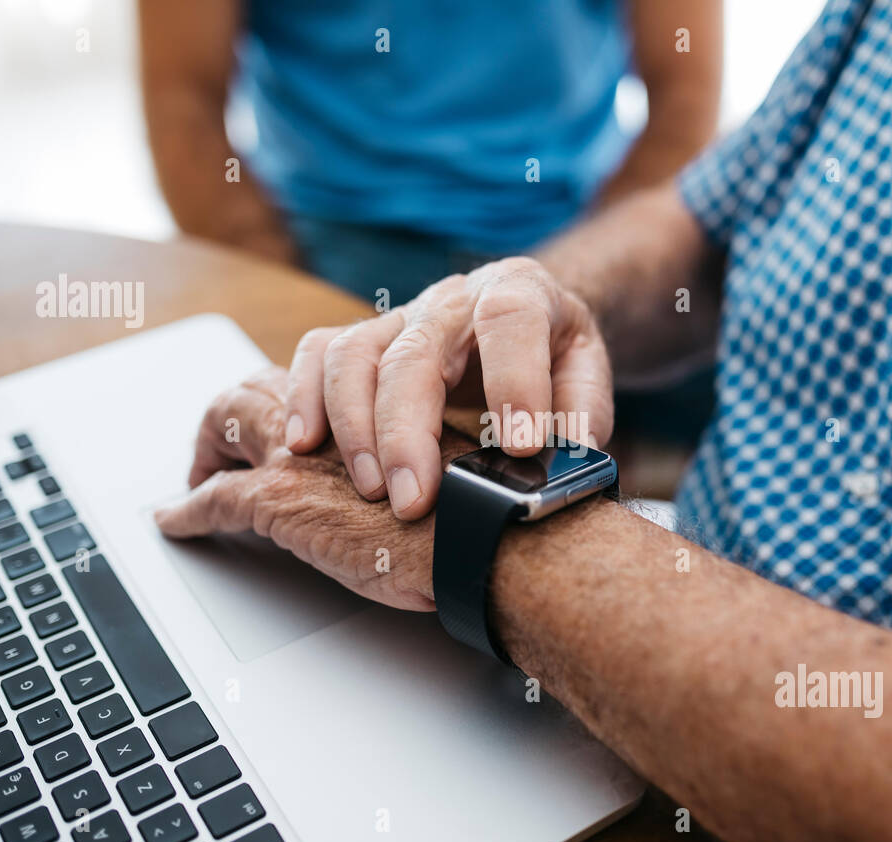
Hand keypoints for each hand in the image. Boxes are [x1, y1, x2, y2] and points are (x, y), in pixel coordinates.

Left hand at [154, 367, 471, 610]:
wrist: (479, 535)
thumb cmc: (479, 507)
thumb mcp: (451, 460)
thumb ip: (423, 451)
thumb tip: (426, 479)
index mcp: (378, 392)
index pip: (318, 374)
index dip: (293, 393)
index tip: (289, 420)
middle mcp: (333, 411)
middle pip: (261, 386)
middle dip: (235, 413)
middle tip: (222, 446)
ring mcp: (299, 451)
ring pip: (228, 420)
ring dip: (207, 449)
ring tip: (195, 478)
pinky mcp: (277, 496)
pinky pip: (214, 498)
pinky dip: (187, 511)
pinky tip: (176, 522)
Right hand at [283, 257, 613, 519]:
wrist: (524, 320)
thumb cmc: (554, 354)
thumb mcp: (586, 372)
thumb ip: (584, 410)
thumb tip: (570, 452)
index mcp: (518, 290)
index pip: (510, 320)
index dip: (515, 382)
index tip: (522, 448)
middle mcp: (452, 299)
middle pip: (416, 352)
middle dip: (410, 431)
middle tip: (414, 499)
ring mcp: (401, 317)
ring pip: (356, 354)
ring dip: (355, 427)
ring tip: (370, 489)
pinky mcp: (366, 339)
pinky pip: (319, 353)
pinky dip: (304, 397)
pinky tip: (305, 446)